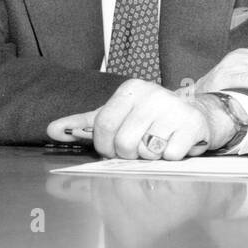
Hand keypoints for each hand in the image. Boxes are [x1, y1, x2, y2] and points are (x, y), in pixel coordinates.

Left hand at [47, 80, 231, 159]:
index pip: (103, 126)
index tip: (115, 147)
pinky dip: (170, 158)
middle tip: (140, 146)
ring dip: (150, 157)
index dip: (105, 146)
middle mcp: (153, 94)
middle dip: (129, 154)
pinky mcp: (193, 125)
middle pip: (123, 143)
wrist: (197, 115)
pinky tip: (175, 145)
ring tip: (158, 144)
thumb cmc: (150, 119)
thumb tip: (51, 130)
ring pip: (146, 151)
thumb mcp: (117, 116)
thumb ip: (83, 125)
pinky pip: (169, 156)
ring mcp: (174, 108)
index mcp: (131, 89)